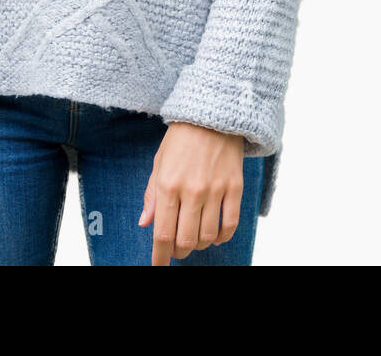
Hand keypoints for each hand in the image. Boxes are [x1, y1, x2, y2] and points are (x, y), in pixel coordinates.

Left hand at [139, 122, 245, 264]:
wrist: (212, 113)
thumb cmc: (181, 138)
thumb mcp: (159, 162)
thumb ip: (152, 195)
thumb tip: (145, 223)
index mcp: (168, 184)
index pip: (163, 234)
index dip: (160, 257)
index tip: (158, 266)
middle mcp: (192, 190)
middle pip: (185, 241)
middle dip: (178, 252)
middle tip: (175, 249)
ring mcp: (216, 190)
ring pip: (207, 236)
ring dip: (198, 245)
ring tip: (193, 239)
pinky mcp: (235, 188)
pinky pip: (230, 224)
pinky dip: (221, 237)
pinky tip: (214, 235)